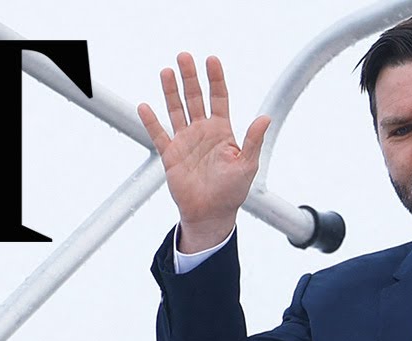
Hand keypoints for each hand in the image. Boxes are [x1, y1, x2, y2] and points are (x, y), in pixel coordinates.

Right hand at [137, 53, 271, 252]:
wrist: (211, 214)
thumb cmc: (232, 192)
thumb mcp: (247, 165)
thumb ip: (253, 141)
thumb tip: (265, 117)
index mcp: (223, 132)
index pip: (219, 98)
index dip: (216, 79)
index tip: (212, 60)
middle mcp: (203, 132)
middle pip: (195, 98)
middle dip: (190, 77)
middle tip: (184, 56)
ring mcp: (185, 141)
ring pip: (176, 110)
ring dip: (171, 91)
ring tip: (167, 71)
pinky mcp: (170, 155)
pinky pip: (159, 134)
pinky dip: (151, 121)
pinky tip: (145, 105)